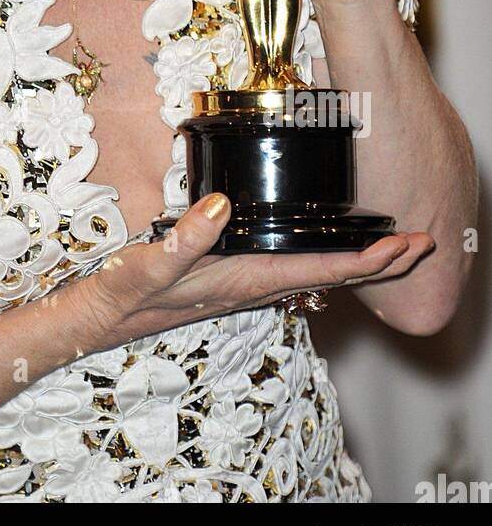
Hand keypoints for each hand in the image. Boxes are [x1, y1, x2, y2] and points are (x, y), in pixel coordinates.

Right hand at [70, 194, 434, 349]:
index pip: (320, 271)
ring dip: (359, 262)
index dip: (367, 260)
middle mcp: (255, 287)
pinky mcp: (235, 279)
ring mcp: (247, 286)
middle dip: (381, 264)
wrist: (101, 319)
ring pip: (319, 275)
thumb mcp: (148, 263)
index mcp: (246, 281)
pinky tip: (326, 250)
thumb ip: (183, 238)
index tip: (405, 246)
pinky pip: (296, 271)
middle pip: (333, 277)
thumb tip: (219, 206)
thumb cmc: (125, 294)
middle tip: (423, 243)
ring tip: (393, 246)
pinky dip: (326, 261)